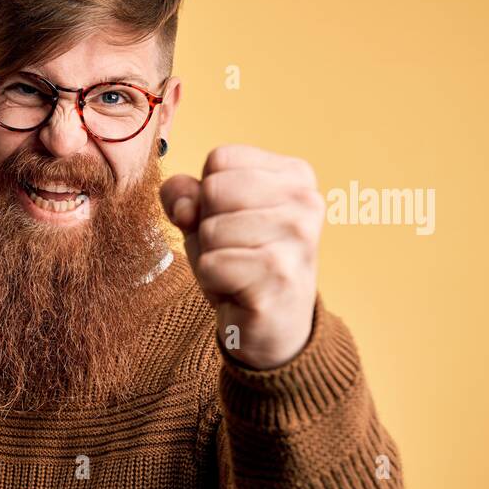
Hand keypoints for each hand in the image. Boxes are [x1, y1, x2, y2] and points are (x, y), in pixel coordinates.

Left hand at [160, 144, 322, 369]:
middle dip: (207, 226)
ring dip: (210, 257)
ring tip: (237, 272)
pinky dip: (213, 282)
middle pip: (213, 190)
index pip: (220, 159)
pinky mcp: (279, 275)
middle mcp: (306, 201)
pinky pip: (211, 264)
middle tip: (234, 252)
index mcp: (295, 176)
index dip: (209, 195)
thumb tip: (182, 201)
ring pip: (211, 229)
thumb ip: (185, 196)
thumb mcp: (209, 220)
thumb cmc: (241, 264)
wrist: (274, 329)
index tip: (233, 222)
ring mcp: (297, 238)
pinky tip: (238, 291)